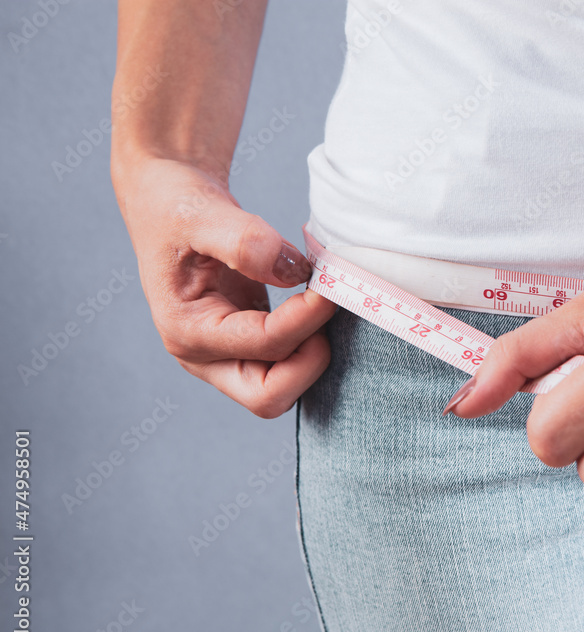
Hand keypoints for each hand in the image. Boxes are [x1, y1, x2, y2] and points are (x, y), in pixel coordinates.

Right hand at [112, 157, 336, 417]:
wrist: (170, 201)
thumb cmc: (176, 208)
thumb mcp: (202, 214)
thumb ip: (244, 242)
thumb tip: (292, 271)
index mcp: (187, 331)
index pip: (265, 344)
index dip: (306, 318)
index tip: (331, 285)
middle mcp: (205, 356)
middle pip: (269, 396)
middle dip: (309, 361)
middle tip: (328, 309)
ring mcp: (228, 355)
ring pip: (283, 387)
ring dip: (312, 354)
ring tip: (324, 302)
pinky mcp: (249, 344)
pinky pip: (289, 363)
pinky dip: (311, 341)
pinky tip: (318, 302)